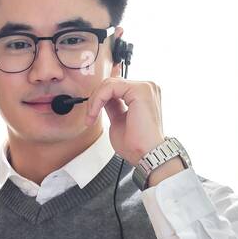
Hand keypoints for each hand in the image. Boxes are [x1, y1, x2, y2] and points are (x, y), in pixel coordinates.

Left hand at [84, 53, 167, 168]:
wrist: (147, 155)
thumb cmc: (138, 145)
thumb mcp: (118, 121)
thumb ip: (113, 107)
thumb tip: (103, 100)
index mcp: (144, 96)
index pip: (116, 88)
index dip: (99, 100)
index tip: (91, 116)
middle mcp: (148, 89)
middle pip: (112, 83)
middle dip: (96, 99)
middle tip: (89, 116)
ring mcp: (146, 87)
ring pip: (109, 83)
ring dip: (95, 100)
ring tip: (91, 116)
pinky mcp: (140, 90)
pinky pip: (110, 87)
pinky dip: (98, 99)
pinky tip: (95, 112)